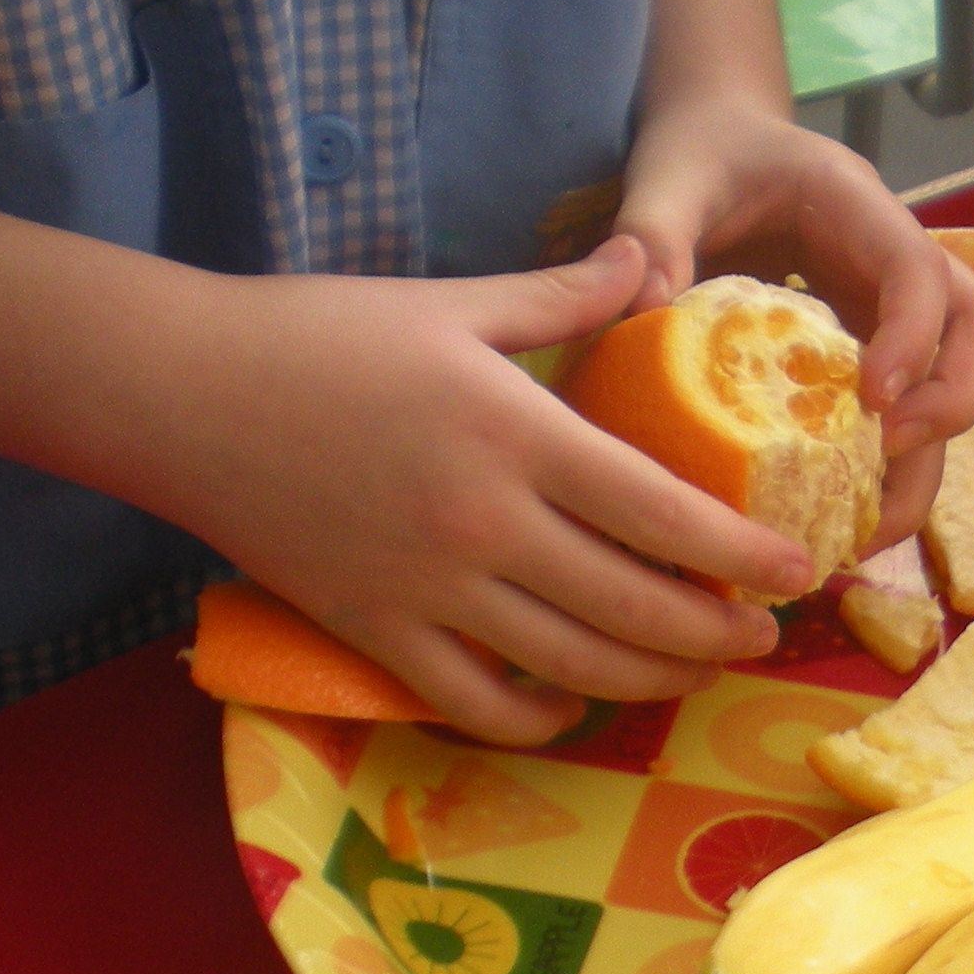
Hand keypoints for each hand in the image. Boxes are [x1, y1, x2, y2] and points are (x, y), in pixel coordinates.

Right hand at [147, 237, 814, 745]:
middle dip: (717, 633)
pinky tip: (576, 703)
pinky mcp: (374, 633)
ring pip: (572, 667)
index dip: (742, 555)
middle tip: (764, 635)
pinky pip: (476, 704)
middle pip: (634, 608)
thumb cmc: (316, 333)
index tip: (797, 571)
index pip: (661, 514)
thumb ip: (562, 295)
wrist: (176, 390)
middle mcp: (483, 525)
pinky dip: (540, 717)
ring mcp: (428, 590)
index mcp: (515, 434)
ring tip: (698, 668)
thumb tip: (647, 256)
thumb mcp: (451, 301)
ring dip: (652, 679)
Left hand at [613, 95, 973, 549]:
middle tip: (889, 455)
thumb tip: (641, 307)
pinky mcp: (877, 350)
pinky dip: (890, 470)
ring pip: (960, 380)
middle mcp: (898, 262)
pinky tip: (839, 520)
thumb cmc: (702, 153)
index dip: (913, 338)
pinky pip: (910, 411)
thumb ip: (651, 232)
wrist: (719, 142)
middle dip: (954, 401)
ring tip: (864, 529)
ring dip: (929, 459)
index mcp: (858, 207)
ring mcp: (896, 310)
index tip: (874, 401)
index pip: (920, 271)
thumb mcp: (667, 178)